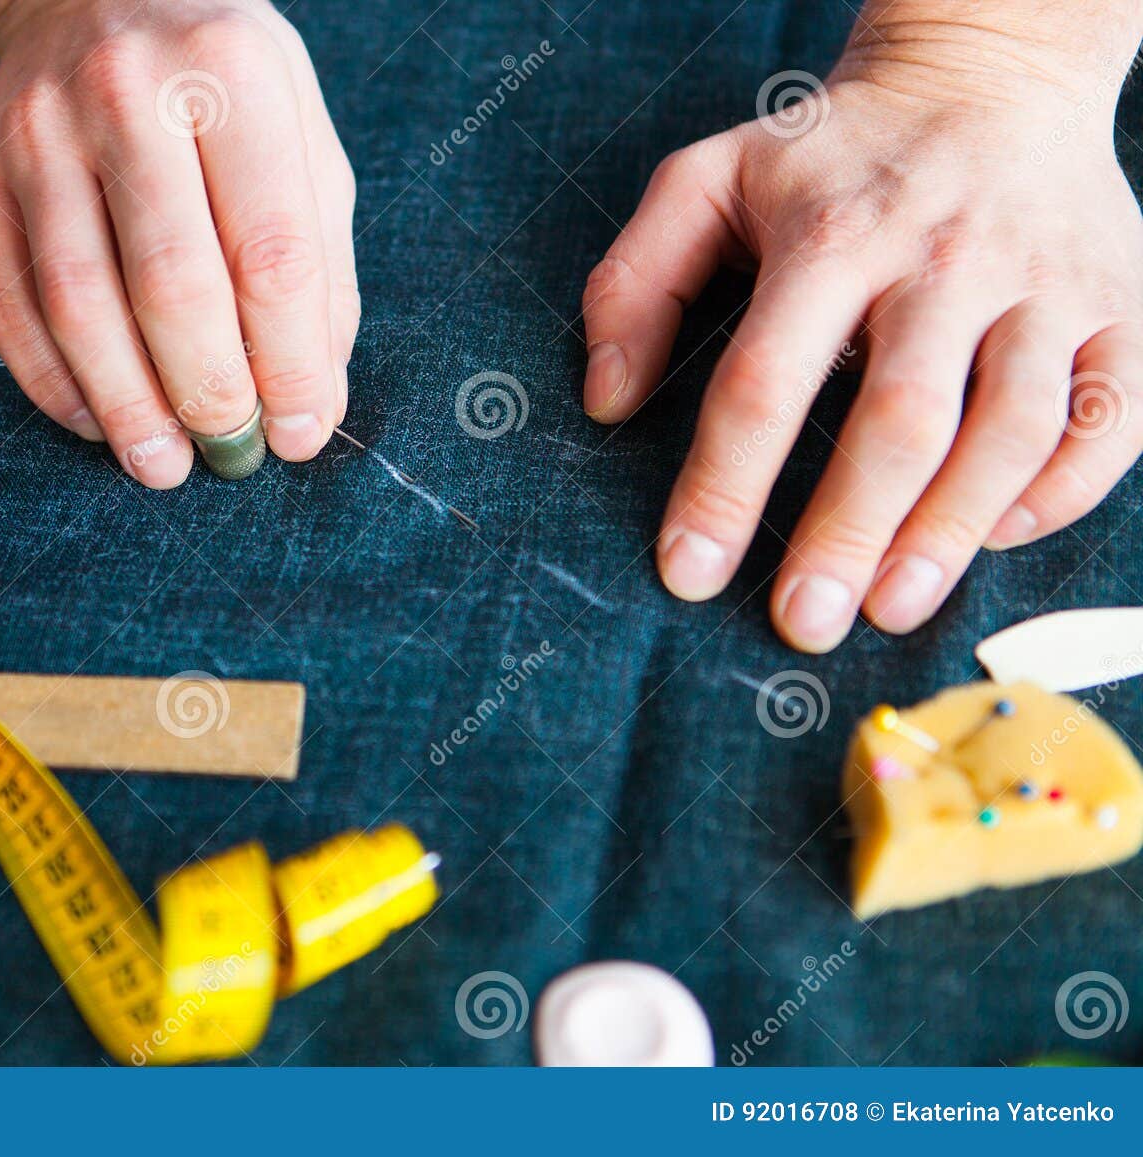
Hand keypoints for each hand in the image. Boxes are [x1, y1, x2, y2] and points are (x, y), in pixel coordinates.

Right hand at [0, 0, 356, 485]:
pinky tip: (97, 422)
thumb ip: (318, 262)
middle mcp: (126, 94)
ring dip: (127, 406)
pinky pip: (7, 300)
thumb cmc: (219, 83)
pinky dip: (52, 380)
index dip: (291, 363)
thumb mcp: (299, 137)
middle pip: (172, 284)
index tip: (304, 432)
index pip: (271, 252)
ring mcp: (37, 133)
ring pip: (79, 302)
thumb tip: (313, 395)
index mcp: (230, 76)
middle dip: (210, 392)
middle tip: (233, 454)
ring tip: (164, 465)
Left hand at [582, 14, 1142, 650]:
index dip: (722, 487)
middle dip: (845, 535)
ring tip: (890, 610)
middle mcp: (948, 256)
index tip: (687, 572)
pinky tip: (996, 536)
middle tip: (801, 623)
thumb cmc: (831, 154)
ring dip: (950, 533)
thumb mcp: (706, 182)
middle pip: (899, 420)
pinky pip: (1110, 416)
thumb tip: (607, 402)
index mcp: (833, 232)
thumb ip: (634, 282)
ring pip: (1012, 428)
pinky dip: (1060, 491)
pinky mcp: (1121, 302)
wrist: (990, 74)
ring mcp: (1048, 279)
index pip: (765, 380)